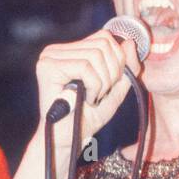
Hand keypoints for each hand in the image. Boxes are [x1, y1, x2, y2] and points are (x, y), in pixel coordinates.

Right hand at [35, 28, 142, 155]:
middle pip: (103, 44)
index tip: (111, 84)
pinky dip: (94, 86)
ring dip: (103, 82)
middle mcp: (56, 50)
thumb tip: (130, 43)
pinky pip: (86, 67)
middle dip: (112, 72)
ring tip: (93, 98)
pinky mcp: (48, 67)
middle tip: (102, 94)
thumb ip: (125, 68)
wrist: (68, 140)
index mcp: (69, 51)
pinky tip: (86, 99)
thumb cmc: (87, 118)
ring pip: (96, 55)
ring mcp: (49, 57)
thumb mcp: (114, 89)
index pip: (104, 38)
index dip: (118, 60)